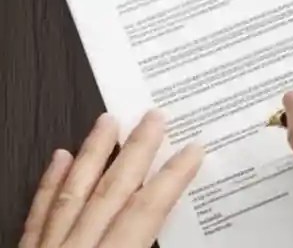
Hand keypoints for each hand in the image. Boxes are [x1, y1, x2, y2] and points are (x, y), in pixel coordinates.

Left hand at [19, 111, 204, 247]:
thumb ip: (151, 246)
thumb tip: (182, 229)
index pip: (146, 210)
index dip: (172, 178)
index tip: (193, 151)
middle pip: (111, 191)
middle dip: (137, 151)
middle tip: (154, 118)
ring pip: (74, 192)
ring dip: (93, 154)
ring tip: (107, 122)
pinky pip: (39, 214)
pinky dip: (51, 184)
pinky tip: (59, 159)